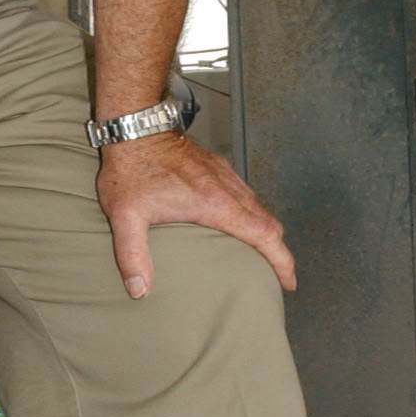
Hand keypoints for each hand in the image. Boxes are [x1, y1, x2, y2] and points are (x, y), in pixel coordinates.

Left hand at [96, 131, 297, 299]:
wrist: (136, 127)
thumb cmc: (131, 169)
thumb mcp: (125, 216)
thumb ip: (132, 255)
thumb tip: (140, 290)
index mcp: (215, 205)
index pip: (264, 236)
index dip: (282, 261)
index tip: (289, 281)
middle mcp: (228, 189)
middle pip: (270, 224)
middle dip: (280, 252)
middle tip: (279, 276)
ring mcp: (225, 175)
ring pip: (260, 208)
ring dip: (267, 232)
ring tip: (262, 255)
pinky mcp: (218, 166)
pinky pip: (246, 193)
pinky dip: (253, 213)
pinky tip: (240, 222)